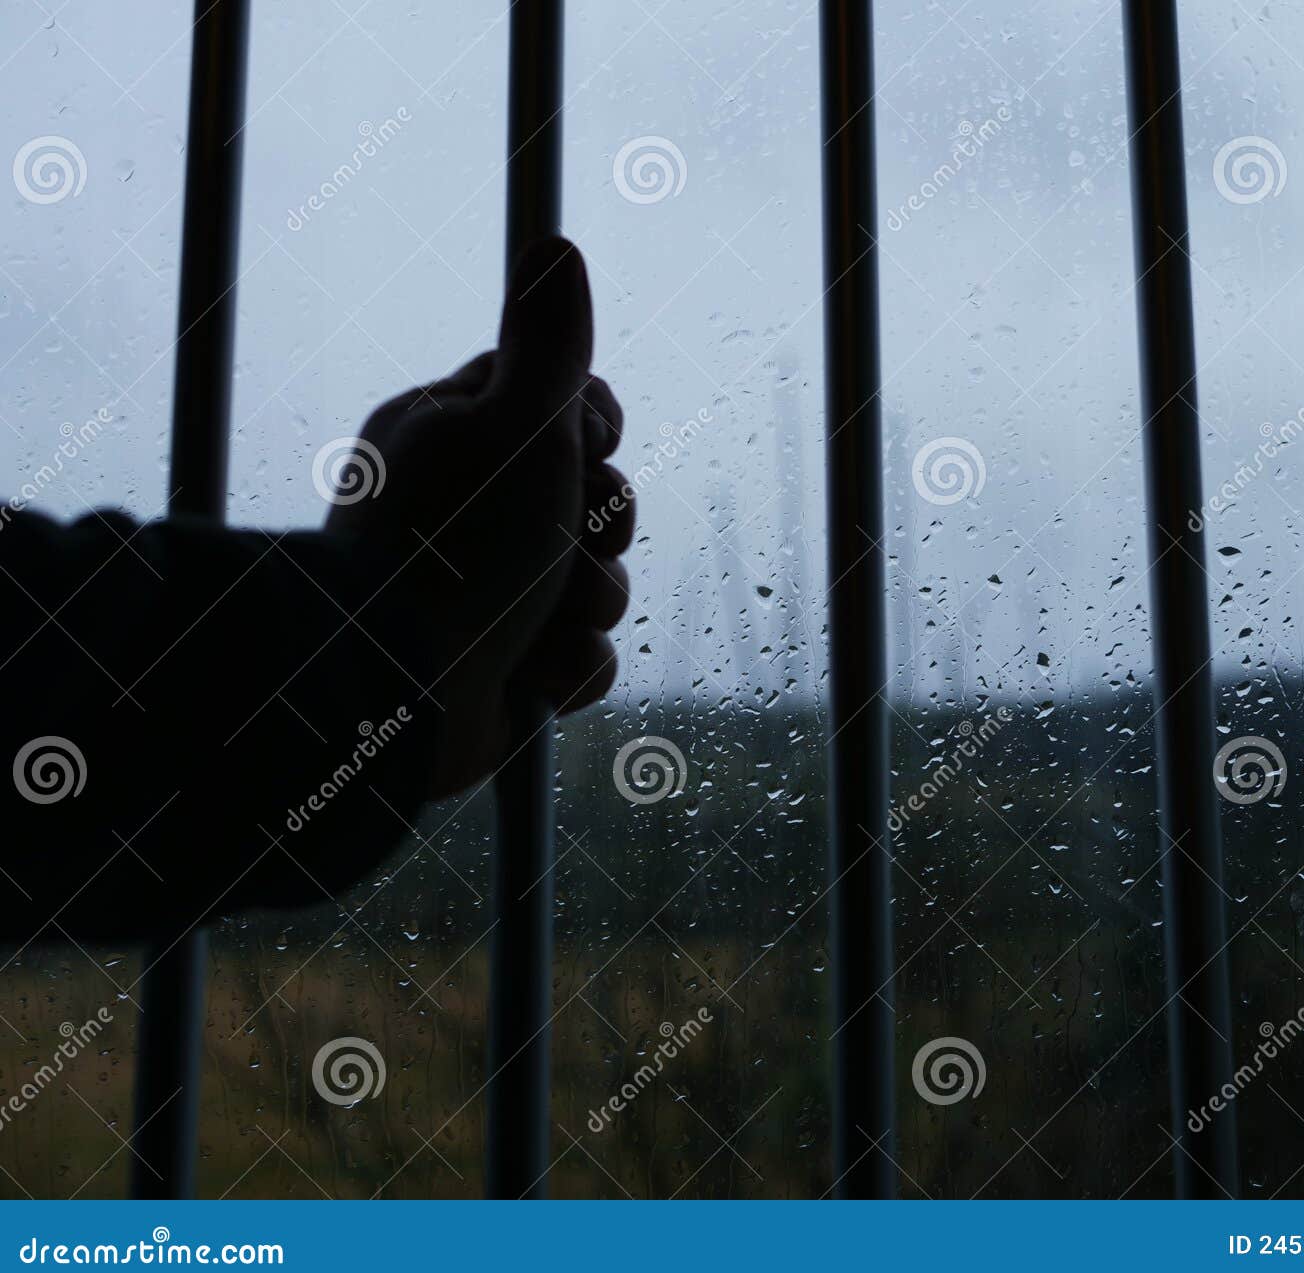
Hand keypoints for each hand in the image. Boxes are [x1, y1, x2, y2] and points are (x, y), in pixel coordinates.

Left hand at [323, 237, 632, 796]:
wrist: (400, 694)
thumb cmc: (456, 548)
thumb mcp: (515, 424)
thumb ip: (548, 343)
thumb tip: (556, 247)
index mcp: (455, 434)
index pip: (562, 405)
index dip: (594, 429)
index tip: (585, 444)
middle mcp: (466, 507)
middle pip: (593, 496)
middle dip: (603, 528)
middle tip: (573, 539)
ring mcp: (486, 590)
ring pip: (596, 579)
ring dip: (590, 604)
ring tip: (546, 619)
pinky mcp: (504, 663)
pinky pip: (580, 653)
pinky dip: (569, 667)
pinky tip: (532, 673)